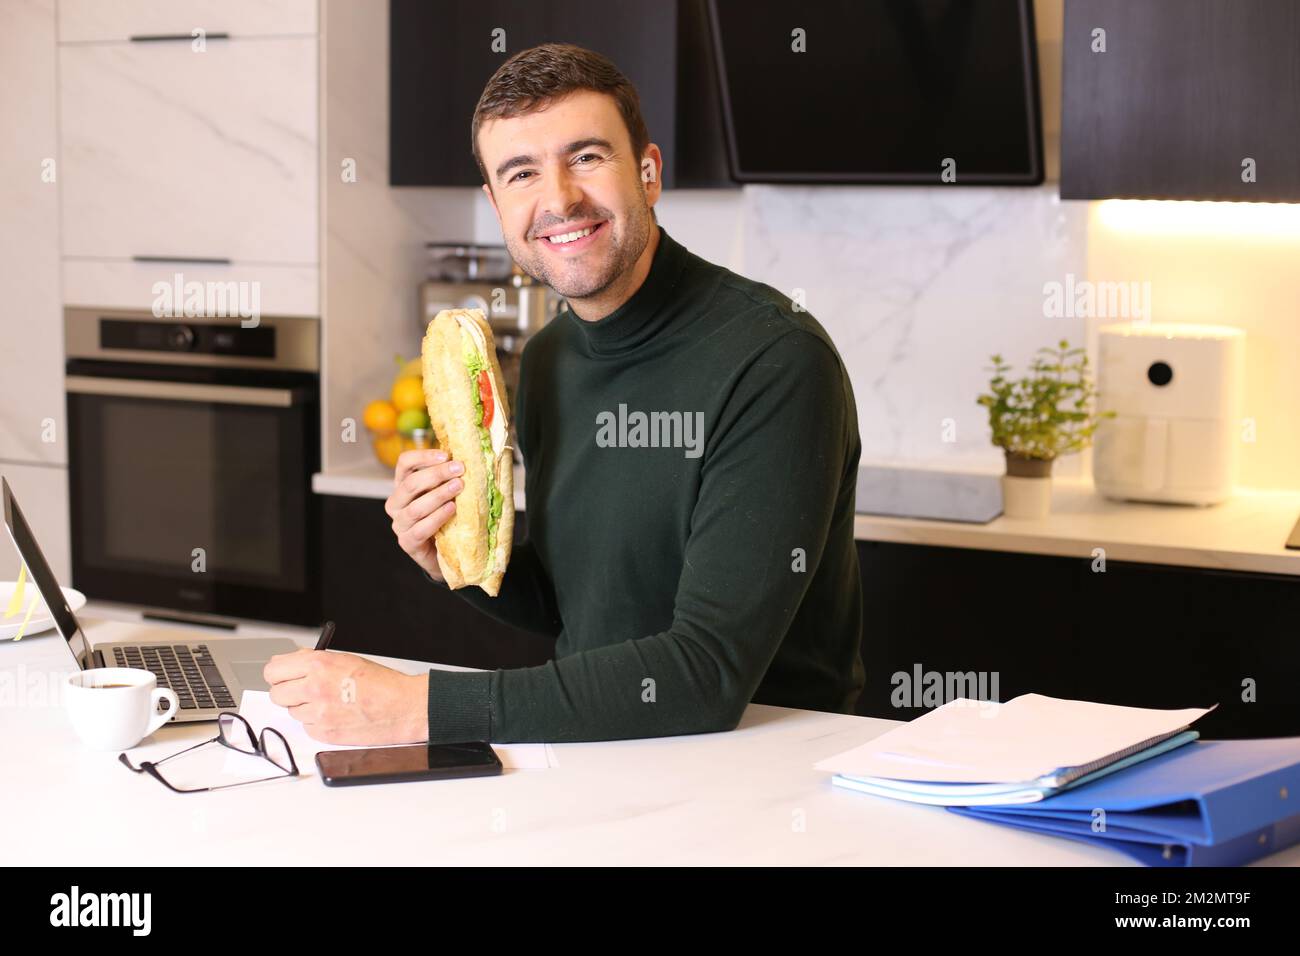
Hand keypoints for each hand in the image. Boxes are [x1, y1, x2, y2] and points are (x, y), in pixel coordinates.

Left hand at [263, 648, 429, 744]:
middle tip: (304, 691)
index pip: (273, 670)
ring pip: (292, 712)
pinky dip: (317, 723)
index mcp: (318, 665)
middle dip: (288, 692)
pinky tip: (336, 715)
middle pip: (276, 694)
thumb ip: (313, 661)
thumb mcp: (345, 660)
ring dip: (305, 708)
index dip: (279, 674)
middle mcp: (314, 688)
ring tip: (330, 702)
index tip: (283, 676)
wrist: (403, 707)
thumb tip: (288, 664)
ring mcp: (318, 713)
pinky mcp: (324, 733)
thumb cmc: (381, 683)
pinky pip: (307, 727)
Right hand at [385, 448, 464, 581]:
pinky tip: (452, 509)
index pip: (404, 463)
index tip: (446, 454)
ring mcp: (400, 524)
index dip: (423, 456)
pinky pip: (421, 529)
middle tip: (459, 469)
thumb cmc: (448, 517)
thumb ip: (448, 477)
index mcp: (403, 486)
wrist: (447, 552)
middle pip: (410, 483)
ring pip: (415, 507)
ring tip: (458, 487)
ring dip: (439, 495)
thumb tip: (467, 456)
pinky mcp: (408, 543)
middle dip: (436, 474)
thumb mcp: (446, 493)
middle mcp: (396, 503)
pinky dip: (437, 517)